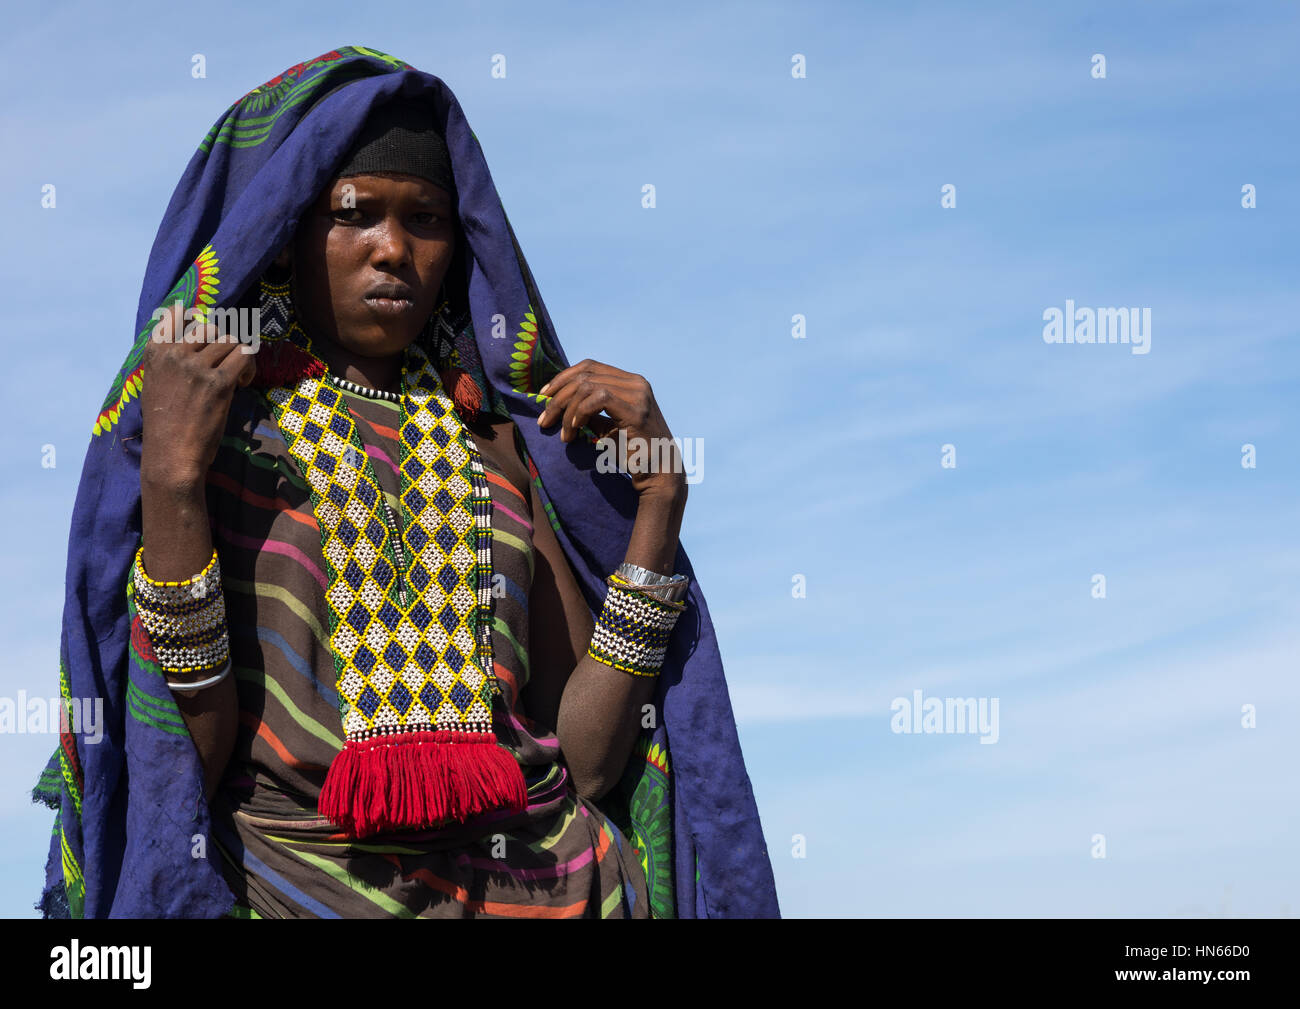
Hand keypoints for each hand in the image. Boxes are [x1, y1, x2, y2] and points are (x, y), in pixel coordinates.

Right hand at [140, 301, 256, 489]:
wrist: (171, 456)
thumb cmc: (165, 425)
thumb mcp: (155, 384)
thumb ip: (169, 360)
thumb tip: (195, 338)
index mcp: (155, 353)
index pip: (175, 314)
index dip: (196, 317)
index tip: (207, 335)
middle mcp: (174, 354)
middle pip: (210, 327)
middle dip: (222, 344)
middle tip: (225, 366)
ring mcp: (196, 367)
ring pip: (230, 340)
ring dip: (238, 356)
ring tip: (236, 377)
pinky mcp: (219, 383)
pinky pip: (245, 355)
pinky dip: (249, 367)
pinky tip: (242, 384)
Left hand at [536, 359, 685, 500]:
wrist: (659, 474)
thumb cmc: (632, 452)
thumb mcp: (607, 426)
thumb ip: (589, 411)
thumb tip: (558, 402)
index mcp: (631, 382)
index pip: (590, 366)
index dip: (563, 378)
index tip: (544, 396)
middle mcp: (637, 383)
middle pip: (585, 375)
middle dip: (558, 397)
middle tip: (545, 421)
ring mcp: (639, 394)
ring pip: (587, 386)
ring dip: (567, 410)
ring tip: (564, 434)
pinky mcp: (637, 410)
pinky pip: (598, 398)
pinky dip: (581, 412)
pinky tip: (576, 429)